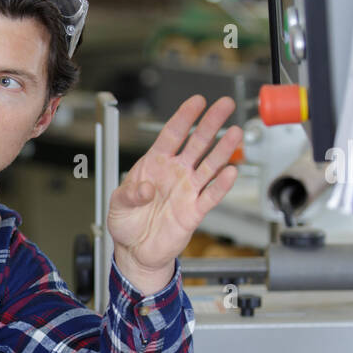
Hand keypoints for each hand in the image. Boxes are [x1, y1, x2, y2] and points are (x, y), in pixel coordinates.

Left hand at [107, 94, 241, 294]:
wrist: (136, 251)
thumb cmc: (126, 223)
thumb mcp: (117, 204)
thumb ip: (129, 194)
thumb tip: (144, 188)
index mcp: (154, 165)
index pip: (171, 135)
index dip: (184, 117)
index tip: (197, 101)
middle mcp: (175, 173)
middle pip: (197, 144)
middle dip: (211, 123)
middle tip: (224, 105)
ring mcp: (187, 190)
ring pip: (209, 165)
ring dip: (222, 149)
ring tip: (235, 132)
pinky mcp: (195, 211)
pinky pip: (211, 195)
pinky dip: (221, 185)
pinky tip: (231, 172)